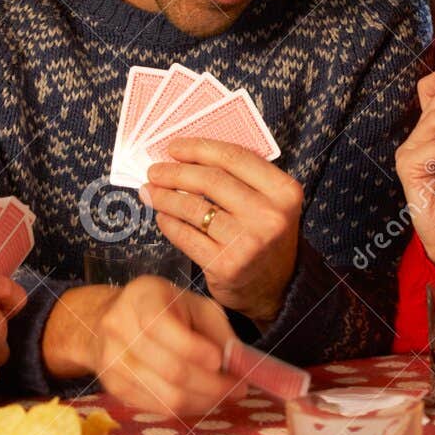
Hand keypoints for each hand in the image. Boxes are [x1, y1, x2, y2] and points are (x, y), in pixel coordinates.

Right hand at [84, 275, 246, 416]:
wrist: (109, 321)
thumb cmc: (164, 309)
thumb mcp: (195, 304)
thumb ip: (218, 331)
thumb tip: (239, 364)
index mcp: (142, 298)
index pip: (161, 326)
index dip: (193, 348)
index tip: (221, 361)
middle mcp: (119, 329)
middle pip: (170, 369)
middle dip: (212, 384)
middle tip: (239, 388)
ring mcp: (113, 362)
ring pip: (166, 396)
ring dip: (204, 401)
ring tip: (225, 395)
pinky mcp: (115, 388)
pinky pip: (159, 409)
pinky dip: (189, 408)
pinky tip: (204, 399)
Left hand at [142, 139, 303, 324]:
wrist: (277, 286)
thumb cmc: (265, 235)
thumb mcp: (269, 201)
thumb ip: (239, 177)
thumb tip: (185, 156)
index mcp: (283, 191)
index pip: (234, 158)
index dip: (199, 149)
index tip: (174, 148)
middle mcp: (269, 216)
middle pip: (211, 180)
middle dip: (175, 172)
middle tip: (155, 171)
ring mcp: (247, 242)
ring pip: (195, 208)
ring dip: (165, 197)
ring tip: (151, 191)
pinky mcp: (225, 265)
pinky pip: (187, 236)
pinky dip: (169, 223)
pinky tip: (162, 217)